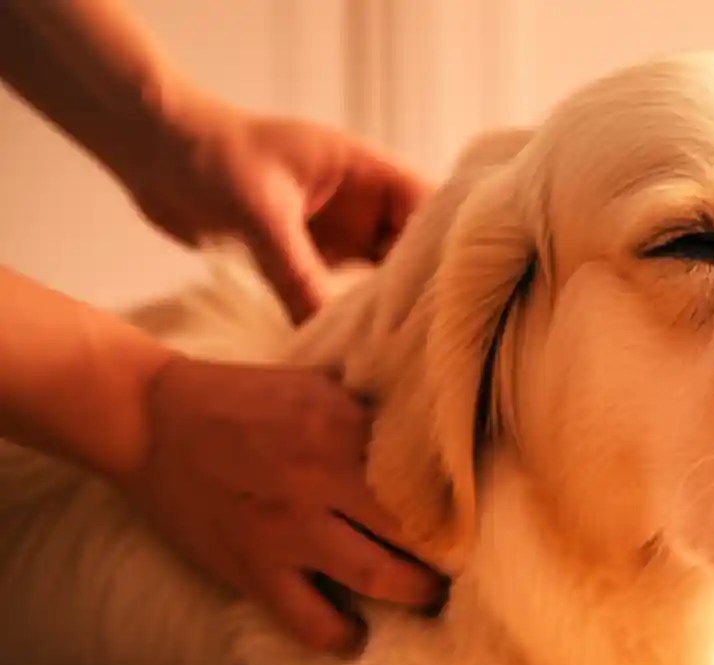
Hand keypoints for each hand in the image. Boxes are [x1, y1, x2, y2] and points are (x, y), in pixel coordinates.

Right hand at [119, 356, 447, 655]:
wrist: (152, 418)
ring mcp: (286, 528)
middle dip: (449, 546)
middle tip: (470, 556)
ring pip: (376, 574)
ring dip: (415, 591)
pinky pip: (308, 618)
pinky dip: (340, 635)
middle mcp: (320, 477)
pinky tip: (358, 635)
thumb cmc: (243, 398)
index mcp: (341, 425)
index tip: (484, 506)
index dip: (462, 492)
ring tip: (432, 596)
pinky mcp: (253, 566)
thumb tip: (433, 427)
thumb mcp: (315, 384)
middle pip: (413, 524)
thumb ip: (368, 410)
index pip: (425, 468)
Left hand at [121, 97, 428, 323]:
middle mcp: (357, 203)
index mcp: (362, 170)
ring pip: (375, 275)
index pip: (427, 206)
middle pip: (409, 249)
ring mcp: (333, 230)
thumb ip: (297, 272)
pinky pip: (335, 291)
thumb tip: (328, 333)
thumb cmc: (208, 157)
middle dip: (414, 287)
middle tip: (422, 337)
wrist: (150, 151)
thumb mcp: (261, 217)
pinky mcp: (304, 256)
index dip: (443, 244)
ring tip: (392, 351)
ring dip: (379, 306)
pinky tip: (347, 348)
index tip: (449, 291)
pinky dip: (342, 316)